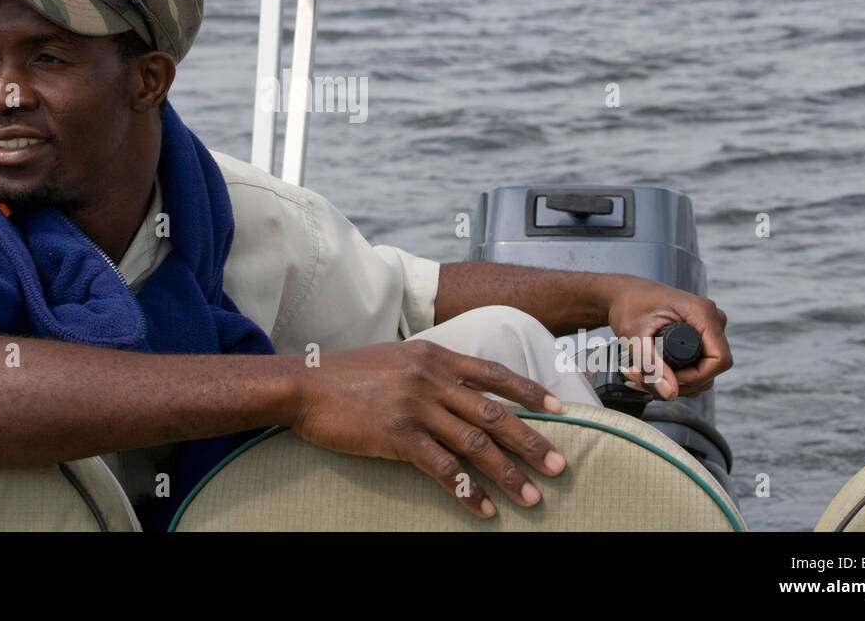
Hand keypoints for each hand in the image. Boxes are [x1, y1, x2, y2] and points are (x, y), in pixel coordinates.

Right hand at [288, 340, 566, 517]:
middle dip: (532, 441)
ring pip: (475, 445)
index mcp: (434, 355)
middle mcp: (431, 378)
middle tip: (559, 465)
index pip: (493, 373)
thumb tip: (461, 385)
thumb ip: (430, 368)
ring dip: (508, 474)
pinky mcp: (397, 436)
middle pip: (494, 413)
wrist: (305, 386)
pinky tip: (484, 509)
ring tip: (532, 496)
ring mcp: (415, 407)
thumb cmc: (348, 373)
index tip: (558, 409)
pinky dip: (468, 492)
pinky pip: (442, 469)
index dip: (530, 392)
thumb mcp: (397, 358)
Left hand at [602, 275, 731, 400]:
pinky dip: (675, 376)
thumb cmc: (629, 306)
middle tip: (641, 379)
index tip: (666, 380)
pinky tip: (649, 373)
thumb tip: (671, 394)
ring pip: (703, 371)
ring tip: (638, 374)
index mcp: (703, 313)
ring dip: (673, 382)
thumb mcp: (635, 336)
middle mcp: (712, 319)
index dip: (696, 378)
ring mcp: (709, 328)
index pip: (719, 360)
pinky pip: (697, 365)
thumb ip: (651, 365)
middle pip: (711, 369)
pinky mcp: (701, 336)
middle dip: (677, 383)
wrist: (625, 293)